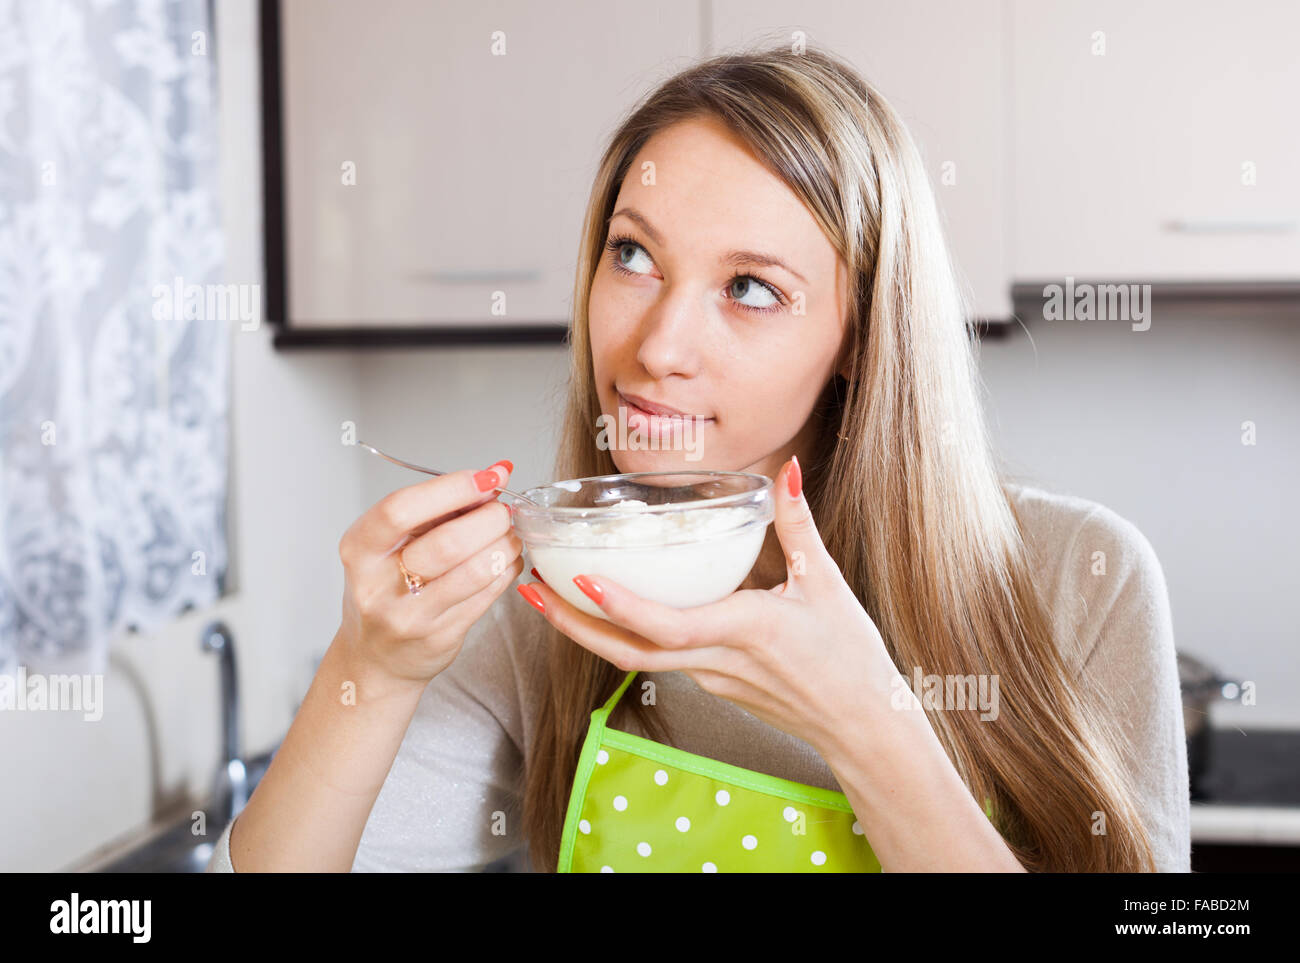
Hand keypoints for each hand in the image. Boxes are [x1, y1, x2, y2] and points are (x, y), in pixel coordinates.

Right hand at [336, 459, 524, 686]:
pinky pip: (487, 595)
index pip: (401, 509)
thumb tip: (494, 473)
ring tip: (509, 533)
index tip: (485, 477)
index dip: (451, 488)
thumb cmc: (387, 587)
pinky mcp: (440, 636)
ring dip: (504, 544)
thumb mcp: (393, 542)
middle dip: (489, 518)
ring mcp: (409, 616)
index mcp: (359, 549)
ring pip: (475, 571)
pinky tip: (506, 558)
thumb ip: (437, 508)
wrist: (375, 657)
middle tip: (502, 510)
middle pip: (447, 543)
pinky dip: (506, 569)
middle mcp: (378, 585)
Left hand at [518, 457, 896, 755]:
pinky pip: (652, 659)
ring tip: (543, 596)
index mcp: (748, 630)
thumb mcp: (828, 583)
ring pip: (633, 659)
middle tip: (527, 590)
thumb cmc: (850, 658)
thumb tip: (786, 472)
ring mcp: (709, 677)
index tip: (581, 578)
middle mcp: (718, 660)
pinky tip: (597, 609)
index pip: (671, 626)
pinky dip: (617, 635)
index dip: (623, 606)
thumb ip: (799, 525)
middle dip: (572, 623)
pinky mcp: (709, 682)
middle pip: (629, 650)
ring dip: (585, 631)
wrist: (861, 725)